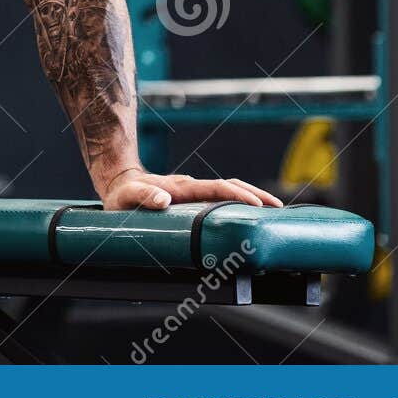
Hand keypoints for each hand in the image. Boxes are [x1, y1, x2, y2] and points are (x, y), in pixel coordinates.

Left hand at [100, 167, 282, 211]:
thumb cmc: (123, 193)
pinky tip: (249, 215)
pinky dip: (238, 203)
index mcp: (181, 187)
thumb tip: (164, 199)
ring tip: (273, 212)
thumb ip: (144, 196)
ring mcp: (193, 191)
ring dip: (251, 198)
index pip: (216, 188)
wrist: (119, 181)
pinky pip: (219, 198)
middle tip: (278, 209)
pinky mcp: (193, 197)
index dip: (237, 196)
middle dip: (255, 195)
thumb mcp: (128, 196)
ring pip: (227, 191)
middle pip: (230, 186)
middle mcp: (191, 186)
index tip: (256, 205)